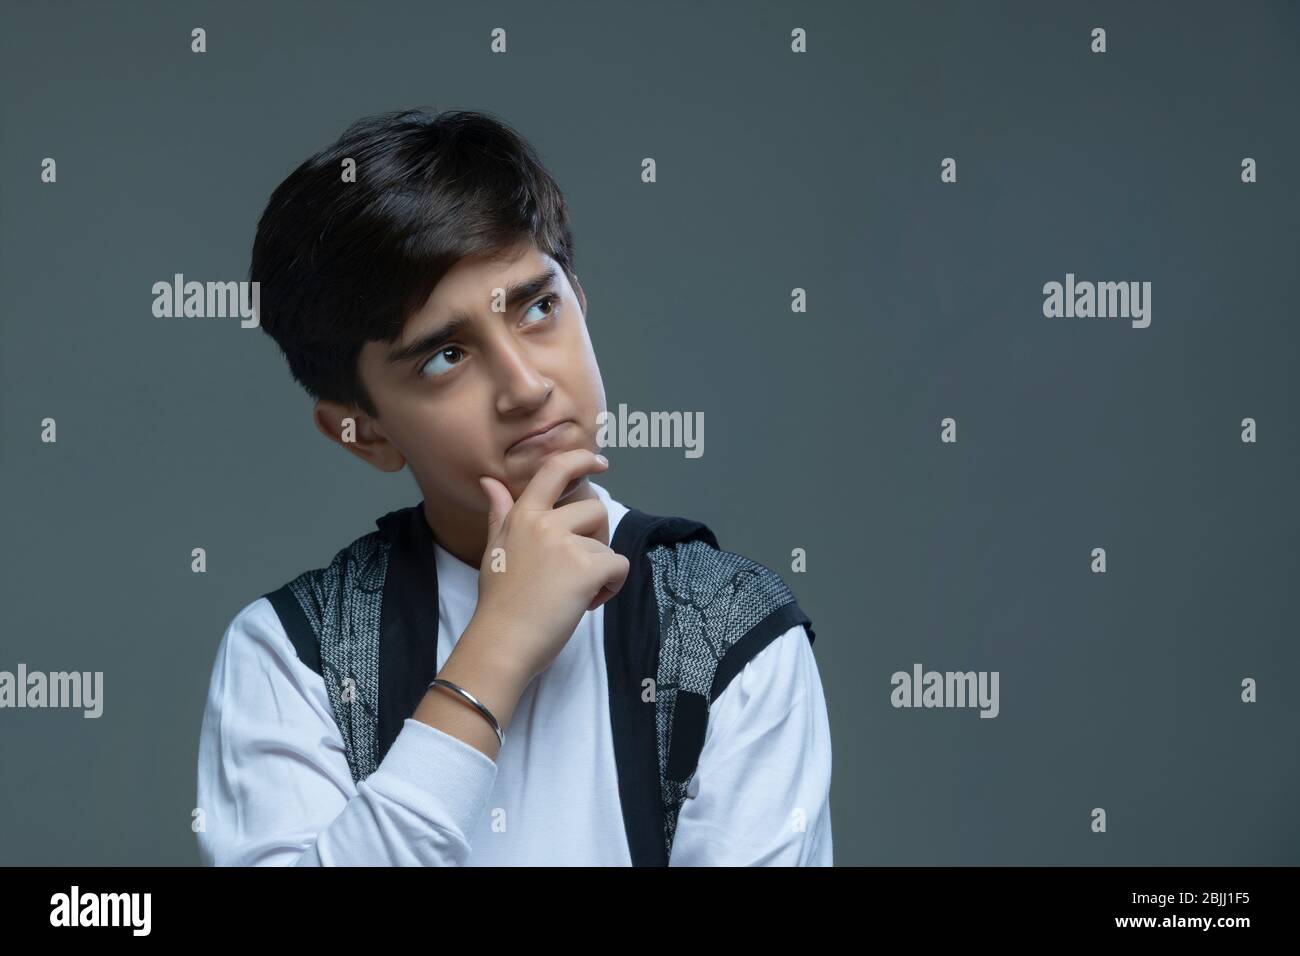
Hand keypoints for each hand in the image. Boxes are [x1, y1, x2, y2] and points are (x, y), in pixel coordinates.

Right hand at [471, 449, 630, 683]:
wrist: (502, 642)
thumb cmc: (498, 601)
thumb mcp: (494, 550)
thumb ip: (499, 514)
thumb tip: (489, 481)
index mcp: (523, 516)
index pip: (554, 471)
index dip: (581, 459)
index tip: (599, 463)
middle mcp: (545, 523)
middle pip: (594, 508)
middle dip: (597, 535)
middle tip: (579, 566)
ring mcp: (566, 545)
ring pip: (606, 542)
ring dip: (600, 568)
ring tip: (576, 593)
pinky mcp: (586, 569)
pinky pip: (619, 565)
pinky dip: (612, 585)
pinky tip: (589, 602)